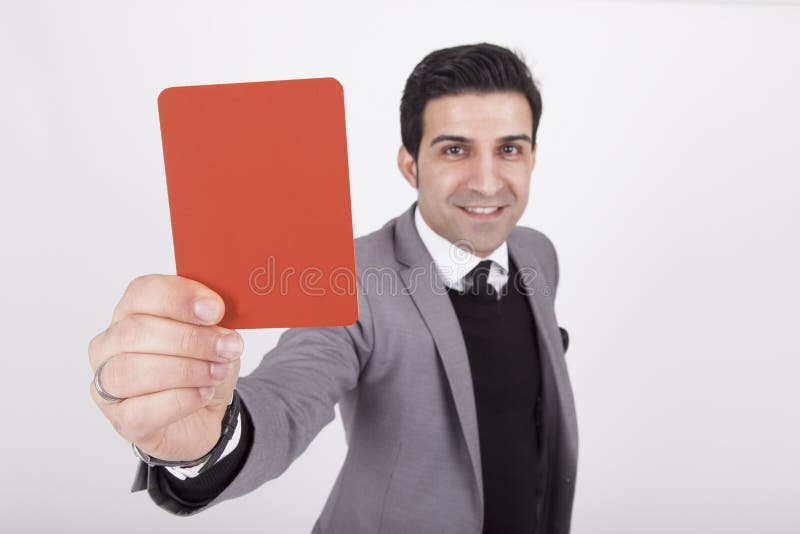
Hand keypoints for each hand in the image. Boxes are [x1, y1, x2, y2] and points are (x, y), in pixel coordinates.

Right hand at [88, 275, 242, 461]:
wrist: (207, 410)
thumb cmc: (203, 363)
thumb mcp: (216, 332)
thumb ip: (213, 317)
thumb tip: (216, 309)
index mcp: (132, 310)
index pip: (142, 292)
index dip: (179, 298)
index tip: (215, 309)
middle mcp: (110, 344)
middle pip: (135, 331)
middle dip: (189, 339)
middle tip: (227, 346)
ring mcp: (108, 384)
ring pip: (131, 371)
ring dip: (185, 370)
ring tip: (218, 371)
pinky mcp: (122, 420)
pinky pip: (142, 411)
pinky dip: (181, 400)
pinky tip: (203, 393)